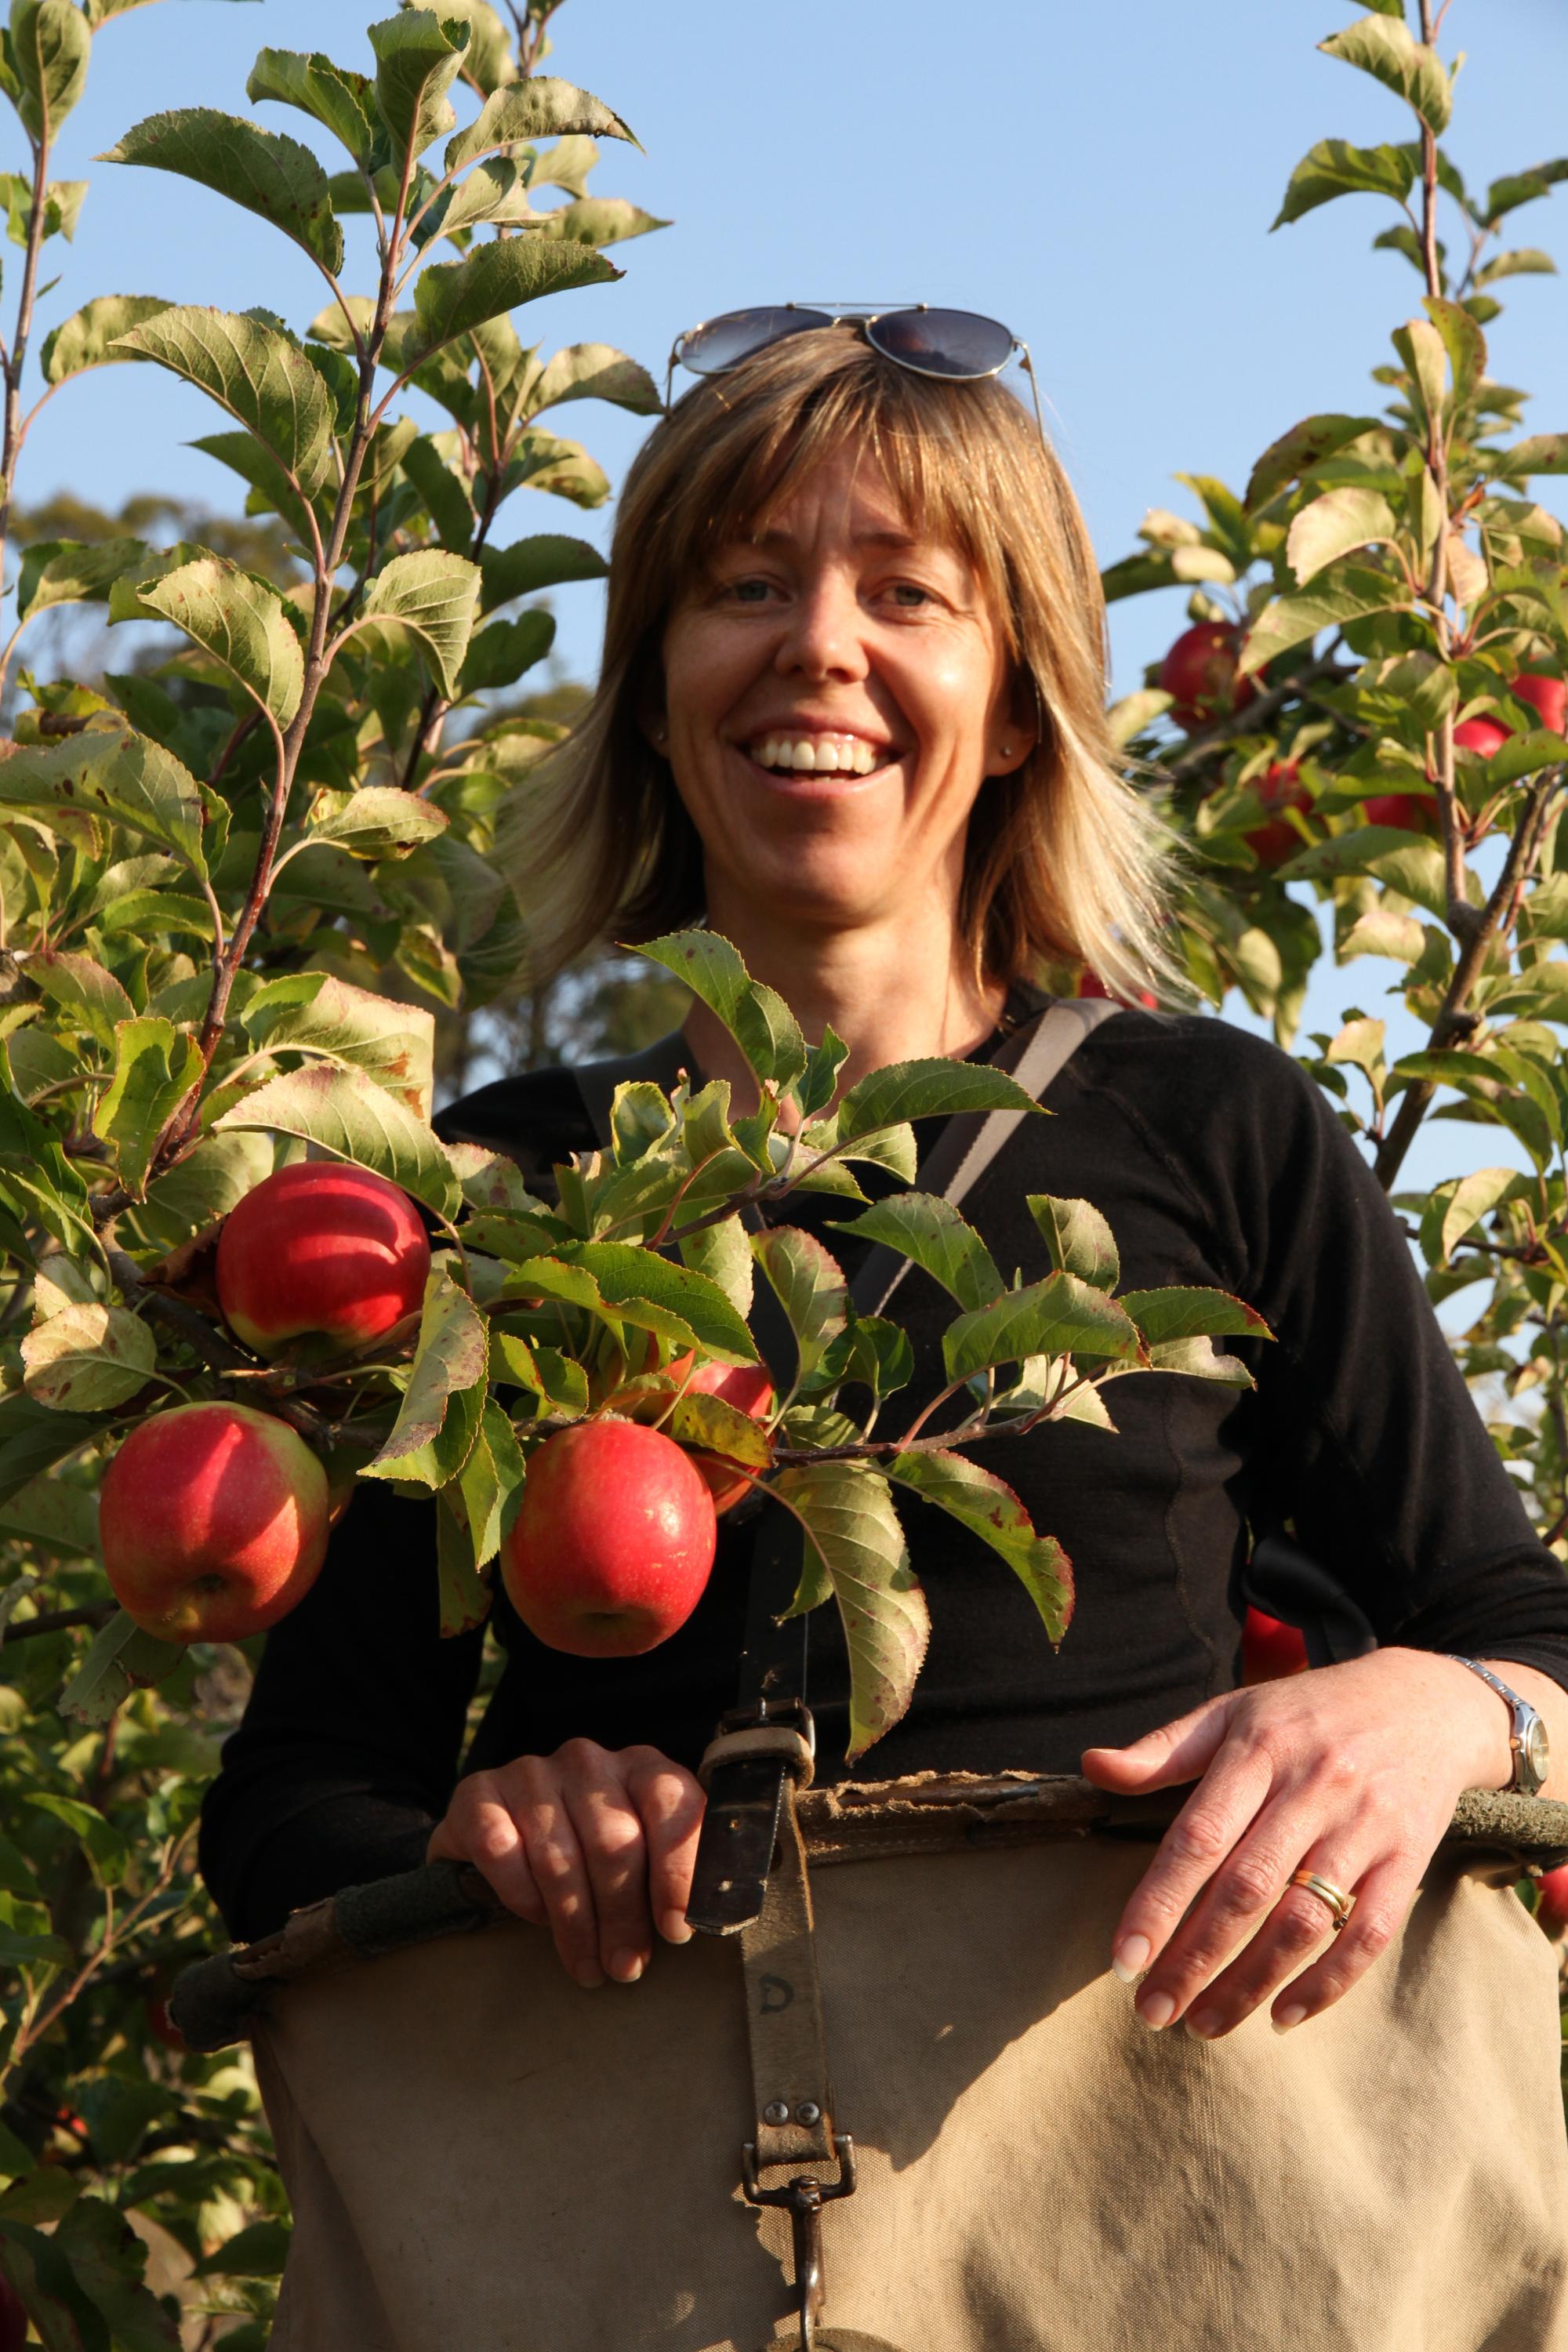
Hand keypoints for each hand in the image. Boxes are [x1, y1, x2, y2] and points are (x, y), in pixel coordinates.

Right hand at [426, 1738, 705, 1988]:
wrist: (504, 1834)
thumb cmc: (594, 1857)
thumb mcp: (644, 1858)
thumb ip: (678, 1875)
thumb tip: (700, 1924)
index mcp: (642, 1766)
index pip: (672, 1805)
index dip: (678, 1870)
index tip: (676, 1930)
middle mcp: (587, 1759)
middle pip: (614, 1841)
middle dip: (623, 1915)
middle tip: (626, 1967)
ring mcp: (531, 1772)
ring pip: (559, 1855)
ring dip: (575, 1923)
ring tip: (588, 1967)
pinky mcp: (478, 1792)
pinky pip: (501, 1849)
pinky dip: (521, 1895)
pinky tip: (535, 1920)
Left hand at [1080, 1647, 1510, 2038]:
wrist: (1426, 1702)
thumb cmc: (1307, 1713)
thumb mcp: (1234, 1712)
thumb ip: (1164, 1749)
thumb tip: (1093, 1766)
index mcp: (1258, 1749)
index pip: (1198, 1837)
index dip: (1157, 1902)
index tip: (1122, 1958)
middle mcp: (1312, 1786)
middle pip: (1246, 1889)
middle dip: (1194, 1959)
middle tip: (1152, 2010)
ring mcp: (1365, 1825)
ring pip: (1303, 1920)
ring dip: (1250, 1983)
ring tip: (1204, 2023)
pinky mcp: (1410, 1857)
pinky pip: (1370, 1933)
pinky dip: (1328, 1983)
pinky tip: (1283, 2016)